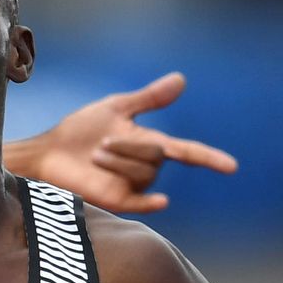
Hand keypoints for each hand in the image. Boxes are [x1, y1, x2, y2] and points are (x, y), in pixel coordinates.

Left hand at [22, 73, 236, 213]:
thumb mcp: (116, 108)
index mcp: (150, 144)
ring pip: (144, 173)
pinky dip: (151, 202)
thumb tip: (181, 79)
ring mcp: (133, 187)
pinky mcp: (117, 202)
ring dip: (119, 160)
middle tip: (100, 143)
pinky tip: (163, 201)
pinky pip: (141, 203)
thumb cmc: (80, 131)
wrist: (50, 153)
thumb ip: (149, 99)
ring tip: (95, 156)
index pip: (188, 153)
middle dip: (129, 145)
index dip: (209, 158)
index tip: (232, 167)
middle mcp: (146, 167)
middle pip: (157, 156)